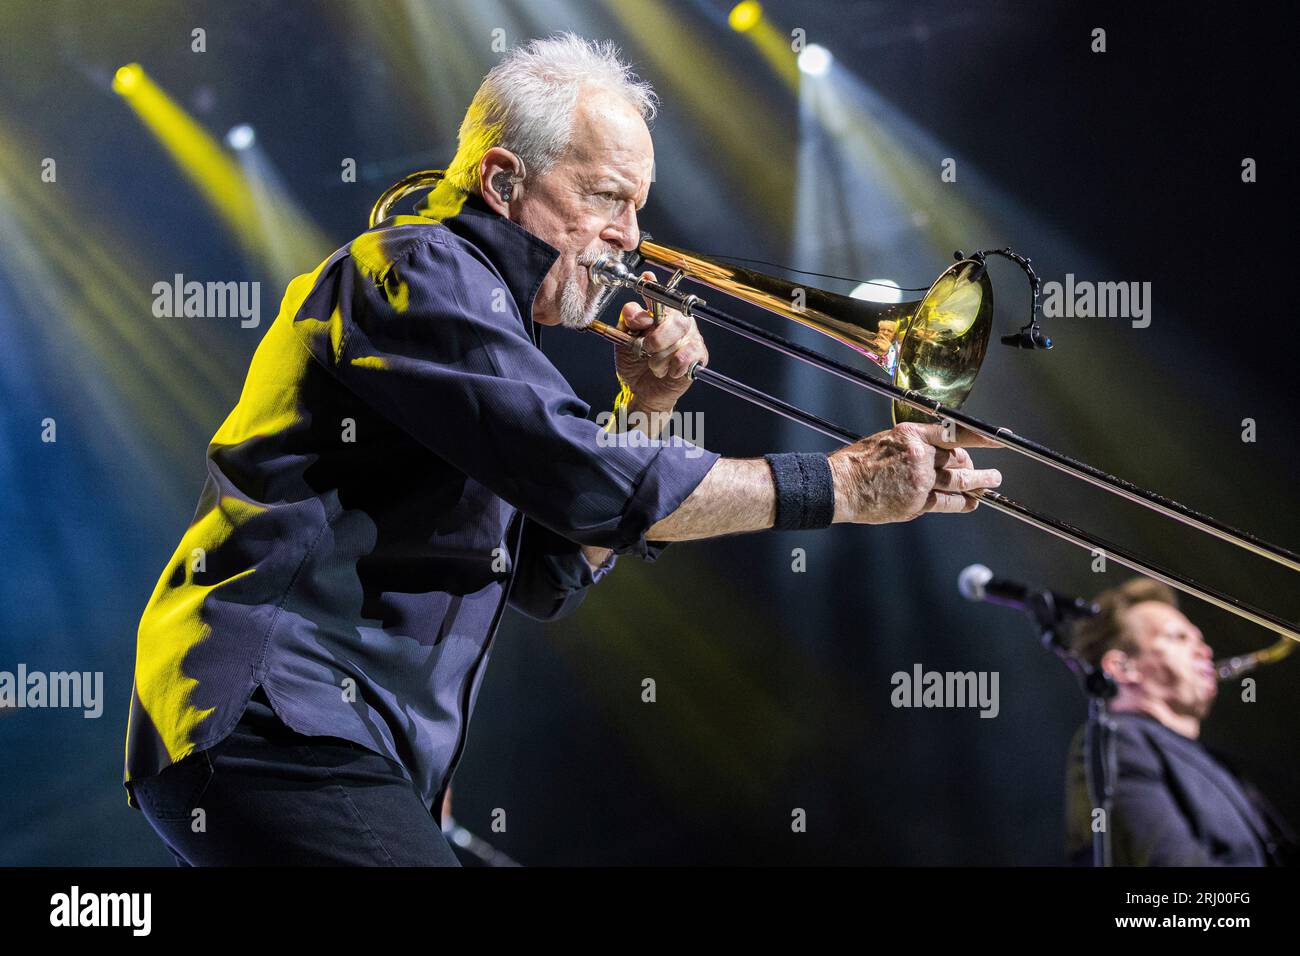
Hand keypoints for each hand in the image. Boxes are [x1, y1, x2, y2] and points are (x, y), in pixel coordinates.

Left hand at [613, 271, 708, 411]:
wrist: (642, 390)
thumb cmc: (635, 362)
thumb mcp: (623, 340)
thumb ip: (628, 323)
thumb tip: (635, 311)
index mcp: (658, 312)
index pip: (657, 295)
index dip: (653, 287)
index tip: (647, 279)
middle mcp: (676, 320)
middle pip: (672, 320)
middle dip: (655, 339)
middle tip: (645, 349)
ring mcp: (690, 336)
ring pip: (677, 341)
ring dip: (659, 359)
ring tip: (655, 365)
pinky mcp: (698, 354)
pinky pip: (685, 357)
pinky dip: (672, 367)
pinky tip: (670, 371)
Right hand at [828, 422, 1002, 523]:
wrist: (840, 486)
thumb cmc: (857, 463)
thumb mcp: (886, 441)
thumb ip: (912, 445)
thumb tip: (935, 453)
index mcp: (911, 435)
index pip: (954, 432)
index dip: (980, 437)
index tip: (997, 439)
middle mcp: (919, 455)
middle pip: (958, 459)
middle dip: (974, 465)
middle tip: (987, 471)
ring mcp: (920, 480)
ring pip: (959, 481)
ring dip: (980, 483)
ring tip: (993, 482)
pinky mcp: (916, 502)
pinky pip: (947, 502)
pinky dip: (962, 503)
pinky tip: (972, 503)